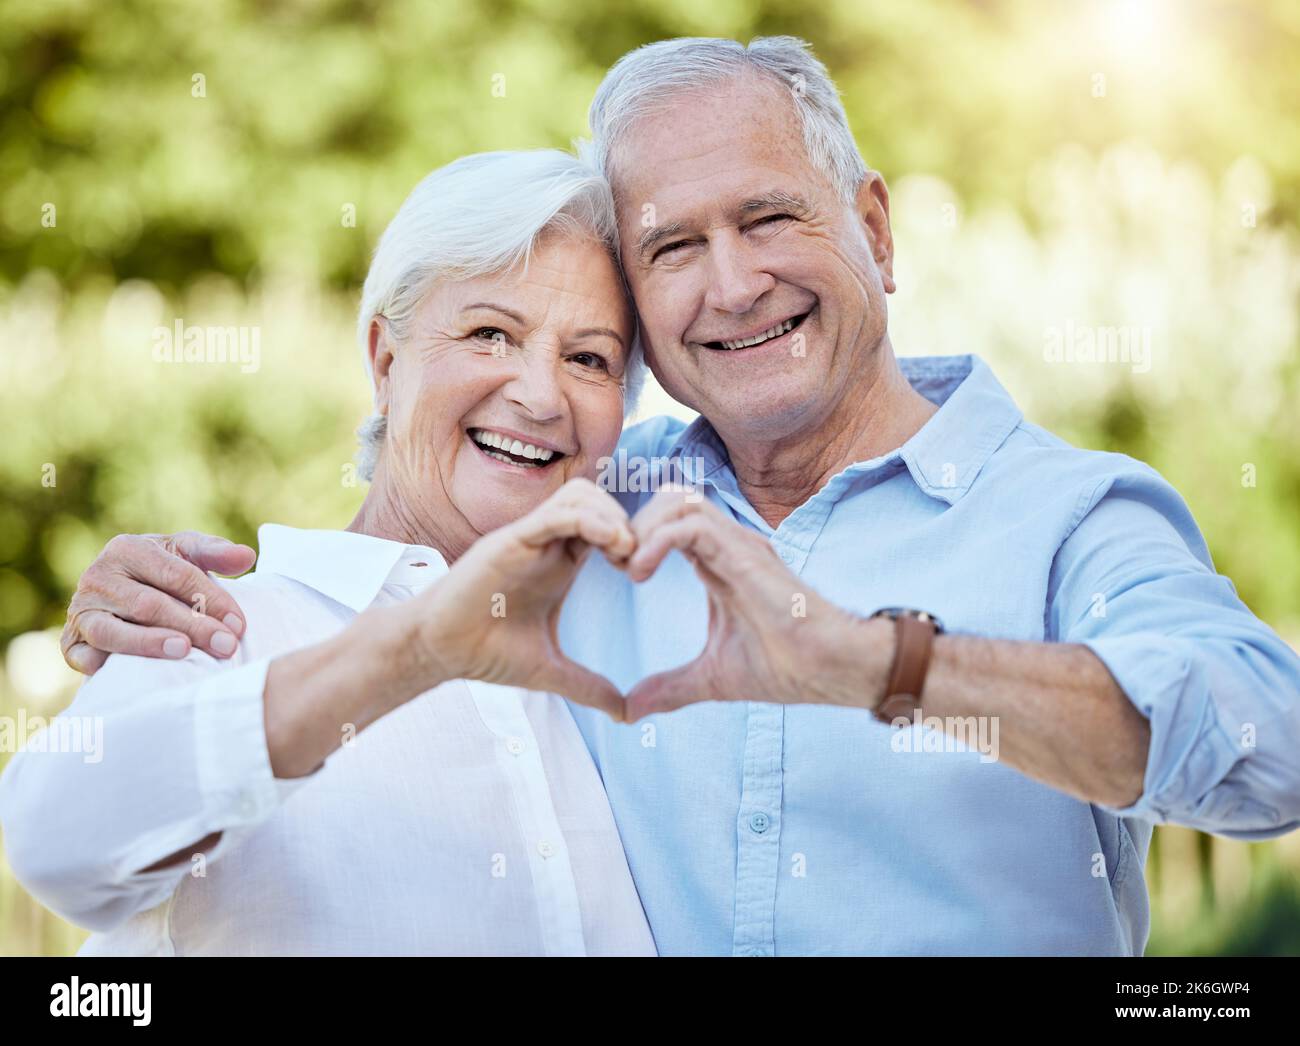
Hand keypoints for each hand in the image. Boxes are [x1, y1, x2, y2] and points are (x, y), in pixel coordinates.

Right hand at [61, 532, 256, 673]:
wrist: (120, 591)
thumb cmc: (162, 571)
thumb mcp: (186, 553)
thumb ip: (215, 552)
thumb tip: (247, 556)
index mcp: (127, 549)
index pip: (176, 575)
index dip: (211, 600)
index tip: (239, 624)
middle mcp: (98, 577)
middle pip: (149, 605)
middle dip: (192, 627)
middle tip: (226, 646)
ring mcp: (81, 611)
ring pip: (113, 632)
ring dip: (150, 644)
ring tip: (184, 652)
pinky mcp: (70, 642)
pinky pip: (82, 656)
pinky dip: (103, 665)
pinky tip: (133, 673)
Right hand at [410, 478, 634, 720]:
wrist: (440, 652)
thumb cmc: (486, 652)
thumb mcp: (550, 670)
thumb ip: (589, 687)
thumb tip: (625, 715)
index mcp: (559, 563)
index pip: (605, 526)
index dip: (632, 541)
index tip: (642, 572)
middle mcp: (546, 544)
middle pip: (597, 501)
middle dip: (627, 522)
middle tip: (639, 558)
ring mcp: (528, 539)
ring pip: (579, 496)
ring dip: (611, 515)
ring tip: (625, 550)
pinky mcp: (510, 541)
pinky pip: (555, 514)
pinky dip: (588, 519)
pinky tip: (610, 542)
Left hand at [621, 487, 887, 720]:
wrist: (831, 669)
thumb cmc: (788, 668)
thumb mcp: (712, 678)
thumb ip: (671, 688)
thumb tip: (630, 711)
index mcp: (719, 563)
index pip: (669, 522)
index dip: (636, 538)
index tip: (616, 572)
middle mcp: (728, 545)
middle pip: (670, 499)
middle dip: (634, 525)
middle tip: (616, 565)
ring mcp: (739, 545)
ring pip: (680, 500)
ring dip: (643, 528)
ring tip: (629, 568)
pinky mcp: (745, 554)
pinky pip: (691, 524)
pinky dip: (657, 541)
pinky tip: (641, 575)